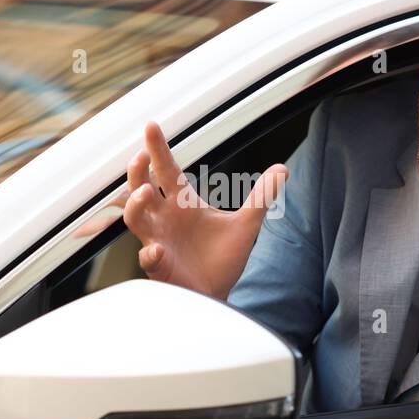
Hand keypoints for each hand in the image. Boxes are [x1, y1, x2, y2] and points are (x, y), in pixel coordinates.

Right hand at [123, 120, 287, 299]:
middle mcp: (165, 219)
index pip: (166, 170)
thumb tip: (283, 169)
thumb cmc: (223, 258)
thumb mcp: (247, 225)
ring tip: (145, 194)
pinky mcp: (160, 266)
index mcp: (182, 203)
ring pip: (135, 220)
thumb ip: (261, 197)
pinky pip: (148, 257)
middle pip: (140, 188)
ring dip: (135, 206)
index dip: (158, 148)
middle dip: (137, 172)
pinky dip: (150, 253)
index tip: (152, 125)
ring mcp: (158, 241)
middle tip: (141, 156)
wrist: (219, 293)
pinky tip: (158, 250)